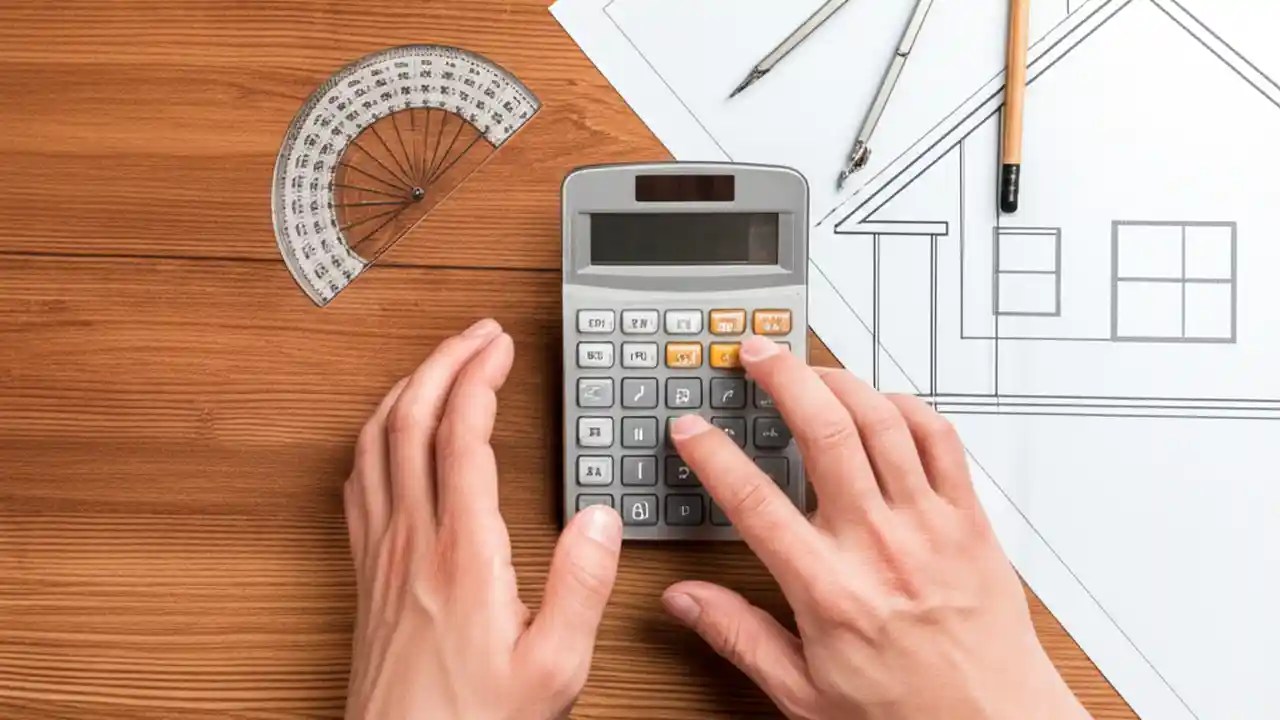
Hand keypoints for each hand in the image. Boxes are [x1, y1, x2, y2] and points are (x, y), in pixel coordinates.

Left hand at [343, 319, 623, 719]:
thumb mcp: (553, 667)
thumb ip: (581, 586)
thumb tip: (598, 516)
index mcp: (463, 553)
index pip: (462, 435)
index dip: (479, 375)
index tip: (499, 344)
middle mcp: (412, 541)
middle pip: (410, 419)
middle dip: (442, 361)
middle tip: (475, 334)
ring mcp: (380, 553)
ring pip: (375, 441)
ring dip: (406, 388)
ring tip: (439, 364)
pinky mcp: (364, 571)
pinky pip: (357, 479)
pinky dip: (375, 435)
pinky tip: (390, 435)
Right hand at [663, 335, 1089, 719]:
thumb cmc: (908, 713)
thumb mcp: (804, 693)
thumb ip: (739, 637)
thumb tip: (684, 601)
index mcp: (830, 590)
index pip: (754, 502)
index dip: (714, 455)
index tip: (692, 429)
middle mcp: (879, 546)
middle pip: (823, 433)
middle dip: (782, 379)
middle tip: (755, 354)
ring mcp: (929, 525)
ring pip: (882, 422)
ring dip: (840, 380)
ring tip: (809, 368)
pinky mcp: (969, 520)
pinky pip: (940, 440)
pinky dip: (908, 407)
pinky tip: (882, 402)